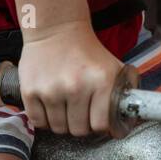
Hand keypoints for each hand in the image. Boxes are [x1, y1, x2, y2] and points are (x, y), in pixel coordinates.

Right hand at [16, 22, 124, 136]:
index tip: (97, 120)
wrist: (56, 30)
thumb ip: (124, 90)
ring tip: (65, 108)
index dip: (100, 125)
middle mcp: (76, 87)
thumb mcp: (114, 66)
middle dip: (81, 125)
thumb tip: (130, 116)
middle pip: (79, 130)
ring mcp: (51, 90)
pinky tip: (51, 107)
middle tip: (80, 114)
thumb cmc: (88, 51)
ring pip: (58, 128)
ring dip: (63, 122)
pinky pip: (38, 121)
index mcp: (102, 82)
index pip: (101, 124)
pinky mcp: (30, 91)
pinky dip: (44, 120)